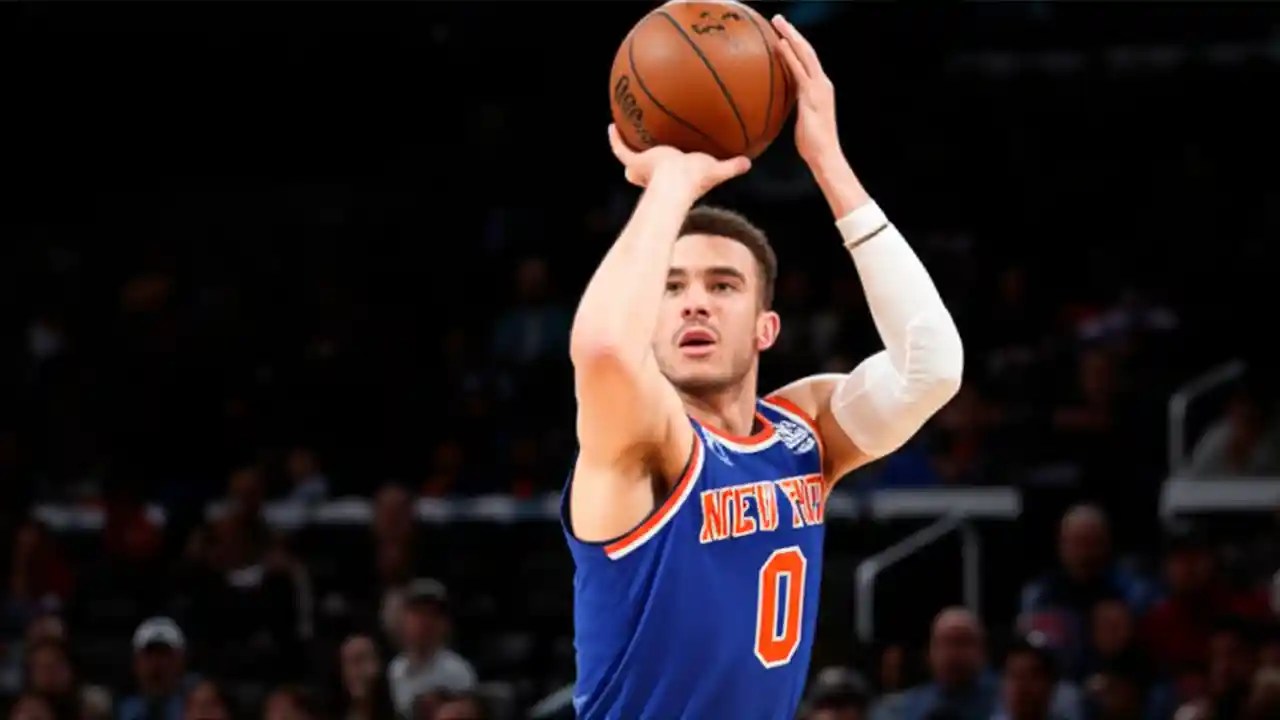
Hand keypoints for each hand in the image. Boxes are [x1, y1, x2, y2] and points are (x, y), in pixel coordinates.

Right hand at [608, 124, 750, 197]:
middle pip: (641, 172)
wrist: (677, 183)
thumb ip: (731, 167)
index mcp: (671, 177)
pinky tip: (611, 123)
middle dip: (640, 166)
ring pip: (629, 158)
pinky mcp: (633, 162)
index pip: (663, 176)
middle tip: (643, 152)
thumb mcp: (716, 171)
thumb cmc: (696, 182)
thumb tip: (749, 162)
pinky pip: (619, 148)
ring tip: (622, 130)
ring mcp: (641, 168)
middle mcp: (653, 175)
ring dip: (626, 146)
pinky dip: (614, 138)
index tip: (662, 161)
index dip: (660, 172)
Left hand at [771, 15, 840, 163]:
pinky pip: (798, 71)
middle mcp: (822, 83)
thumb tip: (781, 102)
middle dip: (792, 32)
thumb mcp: (802, 119)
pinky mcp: (812, 95)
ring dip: (791, 36)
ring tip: (778, 22)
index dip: (796, 43)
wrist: (825, 155)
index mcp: (820, 87)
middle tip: (778, 19)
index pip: (807, 59)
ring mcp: (818, 88)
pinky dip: (790, 56)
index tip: (784, 31)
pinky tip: (780, 44)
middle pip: (806, 50)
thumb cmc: (812, 144)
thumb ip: (796, 105)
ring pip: (805, 54)